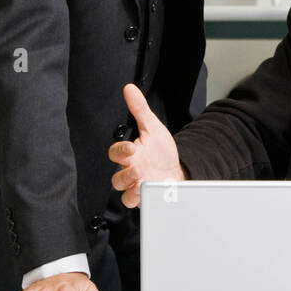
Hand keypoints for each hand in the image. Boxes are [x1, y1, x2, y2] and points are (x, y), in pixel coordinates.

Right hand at [109, 83, 184, 208]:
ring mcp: (135, 185)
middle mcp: (129, 170)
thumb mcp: (152, 127)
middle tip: (137, 168)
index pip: (116, 153)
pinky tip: (146, 190)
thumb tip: (129, 88)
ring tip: (141, 178)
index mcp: (130, 154)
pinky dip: (136, 198)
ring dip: (129, 186)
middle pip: (115, 177)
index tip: (131, 147)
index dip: (120, 151)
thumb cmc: (161, 151)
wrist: (175, 171)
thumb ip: (139, 109)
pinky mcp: (143, 197)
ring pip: (122, 190)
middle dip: (124, 173)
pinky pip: (132, 201)